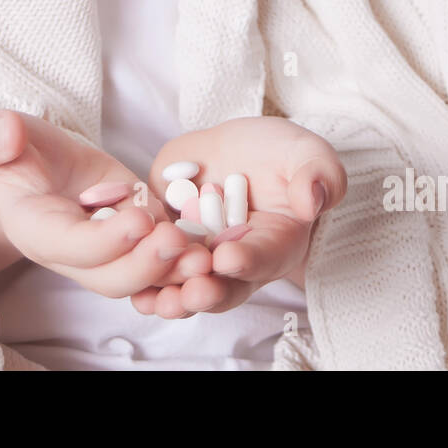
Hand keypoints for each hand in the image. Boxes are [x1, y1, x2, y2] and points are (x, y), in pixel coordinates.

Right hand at [0, 109, 207, 297]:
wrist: (26, 166)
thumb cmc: (5, 149)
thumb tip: (4, 132)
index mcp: (36, 229)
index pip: (69, 246)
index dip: (104, 240)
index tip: (137, 220)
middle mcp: (74, 252)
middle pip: (111, 276)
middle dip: (146, 265)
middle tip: (179, 242)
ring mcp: (108, 249)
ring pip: (143, 276)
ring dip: (175, 273)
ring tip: (207, 256)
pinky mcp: (136, 235)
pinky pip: (163, 257)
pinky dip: (190, 257)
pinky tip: (222, 245)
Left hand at [131, 115, 346, 318]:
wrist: (235, 148)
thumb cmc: (279, 154)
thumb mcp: (305, 153)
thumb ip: (317, 175)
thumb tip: (313, 200)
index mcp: (275, 243)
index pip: (264, 258)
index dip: (248, 261)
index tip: (230, 257)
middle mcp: (237, 261)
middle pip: (224, 287)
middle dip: (207, 292)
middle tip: (193, 290)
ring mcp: (200, 256)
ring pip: (185, 287)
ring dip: (172, 297)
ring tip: (159, 299)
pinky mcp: (167, 244)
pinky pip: (152, 268)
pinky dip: (141, 279)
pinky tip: (131, 283)